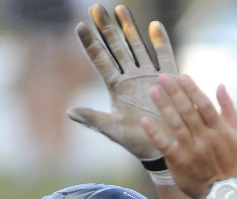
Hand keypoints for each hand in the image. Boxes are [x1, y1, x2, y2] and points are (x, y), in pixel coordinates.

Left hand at [67, 4, 177, 161]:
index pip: (99, 60)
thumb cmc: (136, 141)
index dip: (89, 43)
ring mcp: (149, 76)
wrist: (163, 147)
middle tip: (96, 7)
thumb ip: (93, 119)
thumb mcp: (112, 130)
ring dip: (129, 28)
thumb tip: (69, 111)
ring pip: (137, 46)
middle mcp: (130, 77)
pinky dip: (160, 41)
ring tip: (120, 8)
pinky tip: (154, 26)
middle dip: (106, 27)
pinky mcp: (167, 79)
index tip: (79, 26)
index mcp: (116, 87)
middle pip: (116, 47)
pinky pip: (164, 56)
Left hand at [142, 73, 236, 198]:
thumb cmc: (229, 159)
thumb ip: (228, 108)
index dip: (192, 90)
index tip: (181, 77)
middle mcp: (205, 138)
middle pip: (187, 111)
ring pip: (175, 124)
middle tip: (162, 77)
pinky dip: (154, 133)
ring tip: (153, 92)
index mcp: (219, 130)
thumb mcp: (236, 133)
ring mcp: (191, 150)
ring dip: (163, 106)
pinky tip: (145, 120)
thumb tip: (220, 85)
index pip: (204, 105)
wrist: (221, 191)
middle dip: (174, 92)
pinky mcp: (178, 162)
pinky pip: (164, 145)